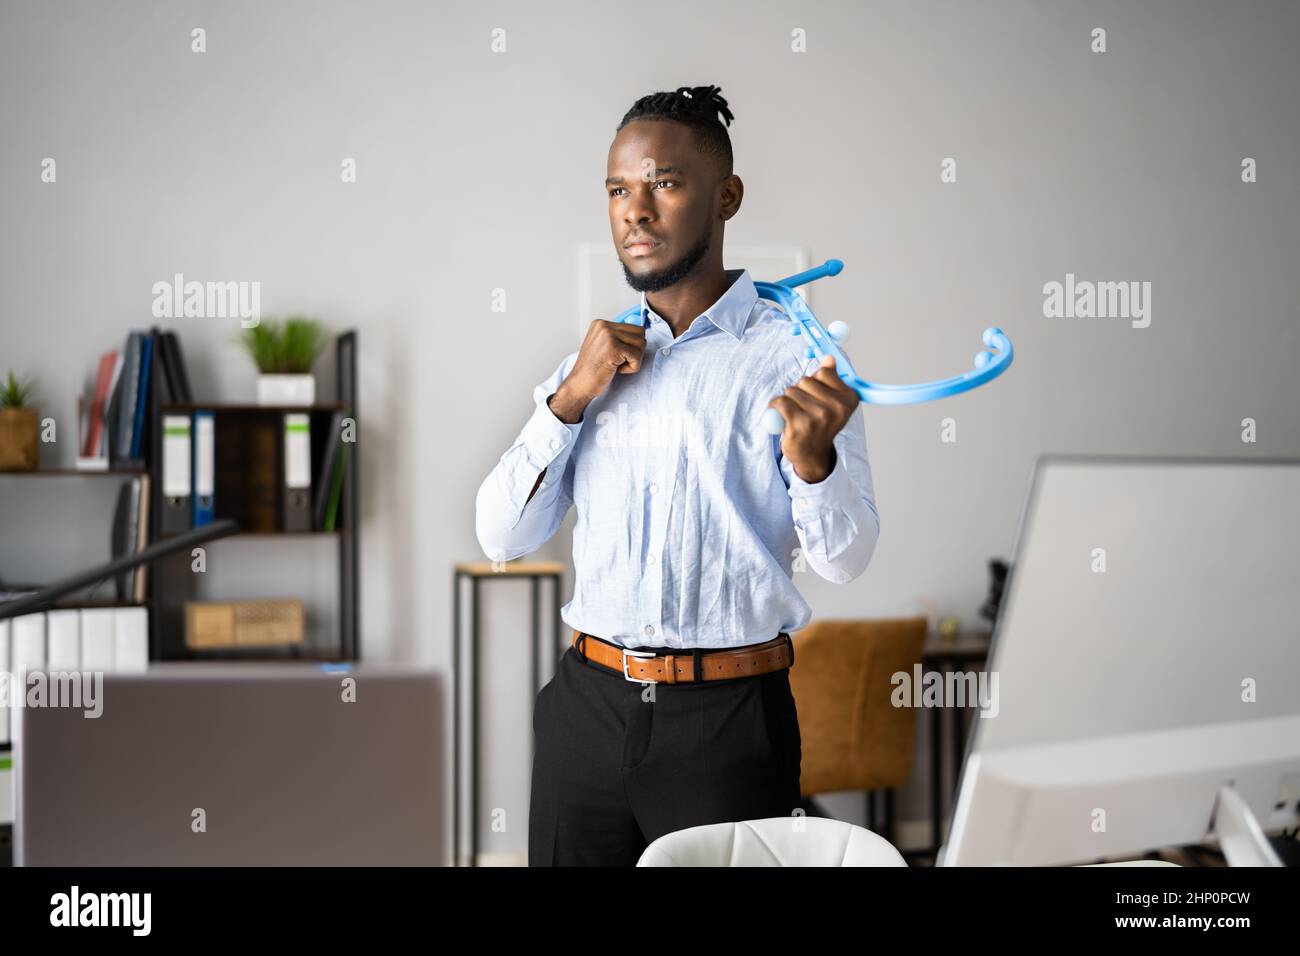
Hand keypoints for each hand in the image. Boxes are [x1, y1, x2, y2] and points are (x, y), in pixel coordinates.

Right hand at [552, 319, 647, 421]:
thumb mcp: (603, 346)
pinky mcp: (613, 348)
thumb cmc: (593, 370)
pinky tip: (618, 370)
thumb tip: (641, 333)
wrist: (580, 385)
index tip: (616, 356)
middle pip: (640, 333)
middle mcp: (604, 326)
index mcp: (601, 323)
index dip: (631, 346)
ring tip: (617, 365)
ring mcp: (608, 335)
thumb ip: (618, 337)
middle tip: (619, 362)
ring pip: (641, 344)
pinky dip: (632, 367)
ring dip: (634, 359)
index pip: (634, 328)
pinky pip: (637, 356)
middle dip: (636, 351)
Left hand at [767, 354, 858, 482]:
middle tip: (804, 409)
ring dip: (787, 400)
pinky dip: (775, 406)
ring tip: (794, 414)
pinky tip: (781, 416)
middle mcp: (836, 409)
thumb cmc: (820, 424)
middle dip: (799, 391)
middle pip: (805, 380)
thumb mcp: (831, 401)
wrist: (812, 454)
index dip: (814, 382)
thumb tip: (829, 358)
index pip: (823, 372)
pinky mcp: (799, 426)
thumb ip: (830, 378)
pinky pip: (780, 402)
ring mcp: (818, 418)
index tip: (816, 397)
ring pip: (791, 391)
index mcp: (848, 399)